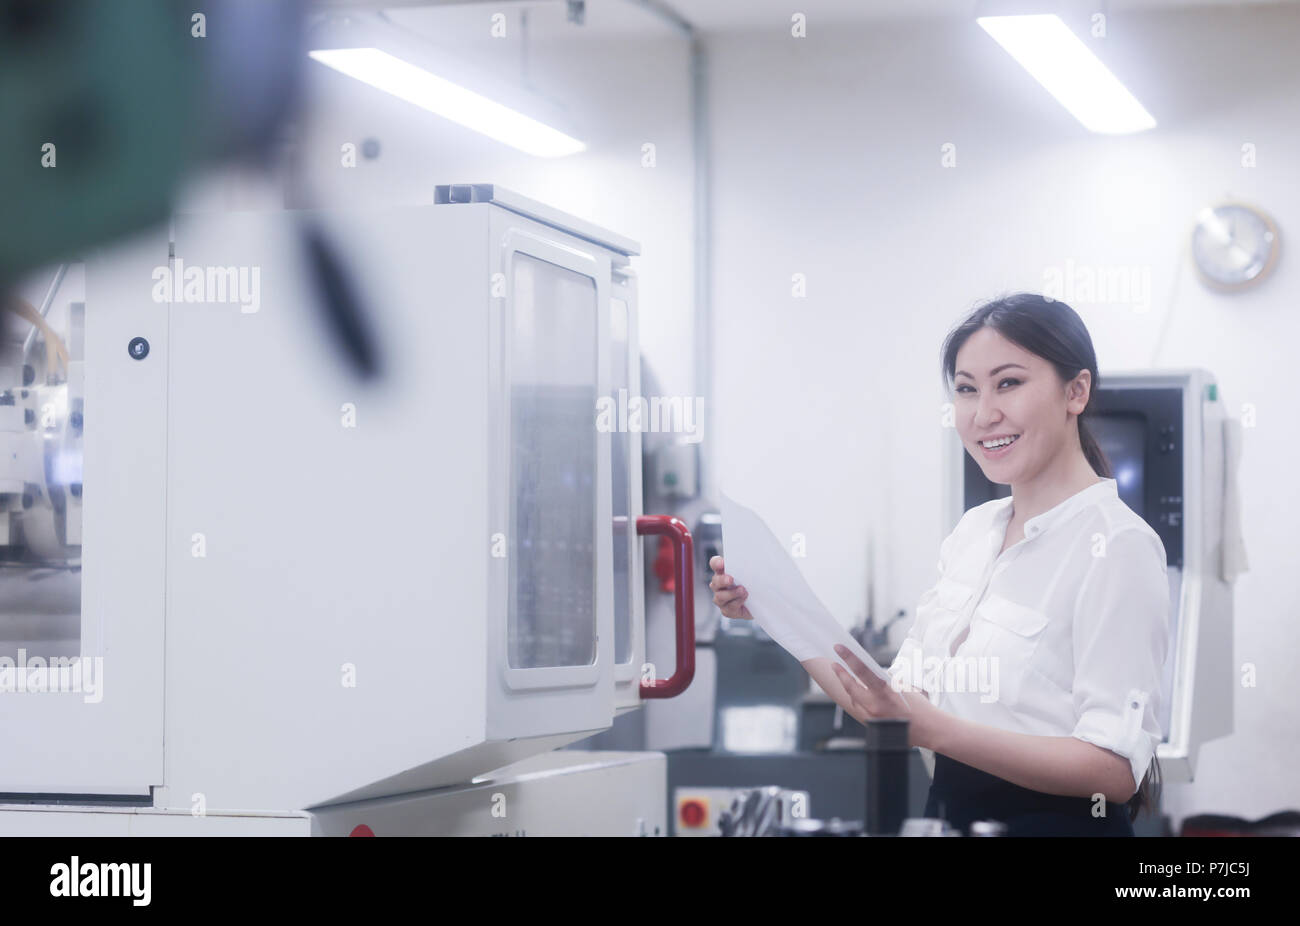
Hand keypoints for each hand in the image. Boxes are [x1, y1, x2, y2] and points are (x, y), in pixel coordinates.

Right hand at [708, 555, 752, 619]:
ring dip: (731, 593)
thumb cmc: (755, 585)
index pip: (715, 564)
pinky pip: (728, 607)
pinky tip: (744, 599)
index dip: (716, 563)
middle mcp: (719, 585)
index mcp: (724, 572)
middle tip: (731, 579)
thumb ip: (750, 568)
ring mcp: (721, 598)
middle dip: (722, 580)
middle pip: (715, 581)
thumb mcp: (754, 574)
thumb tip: (756, 562)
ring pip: (719, 596)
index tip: (722, 563)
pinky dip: (736, 603)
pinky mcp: (727, 610)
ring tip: (743, 591)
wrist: (762, 604)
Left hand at [827, 643, 941, 749]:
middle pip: (850, 687)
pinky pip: (860, 708)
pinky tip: (855, 692)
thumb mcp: (903, 686)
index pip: (862, 670)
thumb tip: (872, 672)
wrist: (928, 730)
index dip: (848, 657)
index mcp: (885, 691)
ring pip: (853, 698)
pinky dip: (857, 699)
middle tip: (834, 663)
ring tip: (842, 674)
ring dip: (847, 686)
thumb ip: (885, 679)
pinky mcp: (872, 724)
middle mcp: (875, 705)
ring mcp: (872, 716)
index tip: (838, 647)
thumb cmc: (919, 706)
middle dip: (840, 674)